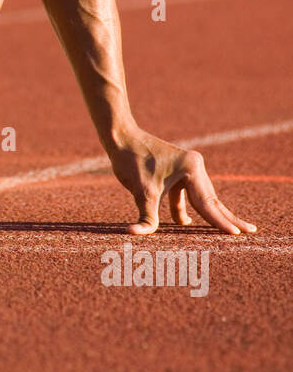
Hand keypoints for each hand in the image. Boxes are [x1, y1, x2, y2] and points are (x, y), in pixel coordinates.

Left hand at [108, 130, 256, 235]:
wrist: (120, 137)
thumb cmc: (131, 160)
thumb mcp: (141, 193)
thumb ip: (146, 217)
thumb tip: (136, 233)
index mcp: (191, 169)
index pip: (208, 203)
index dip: (221, 222)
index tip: (237, 234)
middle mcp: (194, 166)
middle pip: (212, 199)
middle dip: (228, 218)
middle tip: (250, 231)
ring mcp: (187, 167)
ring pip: (201, 197)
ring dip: (210, 215)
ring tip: (231, 229)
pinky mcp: (177, 170)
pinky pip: (186, 194)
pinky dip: (184, 208)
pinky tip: (183, 222)